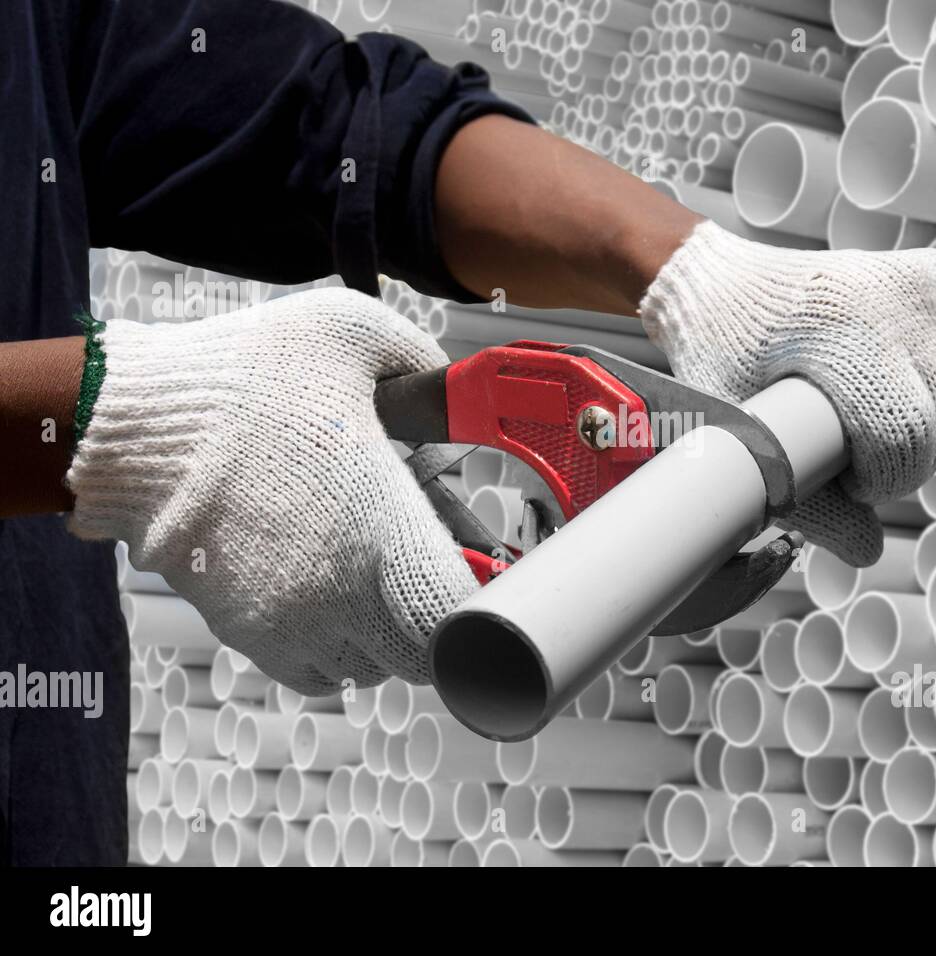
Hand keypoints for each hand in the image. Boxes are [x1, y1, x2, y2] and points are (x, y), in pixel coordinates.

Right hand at [67, 289, 477, 692]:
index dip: (483, 601)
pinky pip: (313, 672)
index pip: (460, 618)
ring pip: (367, 667)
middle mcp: (340, 595)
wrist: (128, 419)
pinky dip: (335, 647)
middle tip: (437, 571)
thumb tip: (461, 391)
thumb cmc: (241, 376)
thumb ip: (425, 365)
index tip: (487, 571)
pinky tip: (332, 592)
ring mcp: (288, 621)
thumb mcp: (355, 332)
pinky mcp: (244, 630)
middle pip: (420, 656)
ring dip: (385, 634)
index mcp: (382, 530)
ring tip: (380, 576)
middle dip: (439, 619)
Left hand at [639, 222, 935, 566]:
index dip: (883, 481)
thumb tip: (867, 551)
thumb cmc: (721, 362)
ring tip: (886, 432)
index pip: (904, 436)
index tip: (850, 484)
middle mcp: (892, 296)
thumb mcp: (745, 437)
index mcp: (840, 330)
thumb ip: (805, 503)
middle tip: (865, 462)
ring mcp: (925, 280)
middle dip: (911, 462)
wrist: (721, 288)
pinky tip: (917, 398)